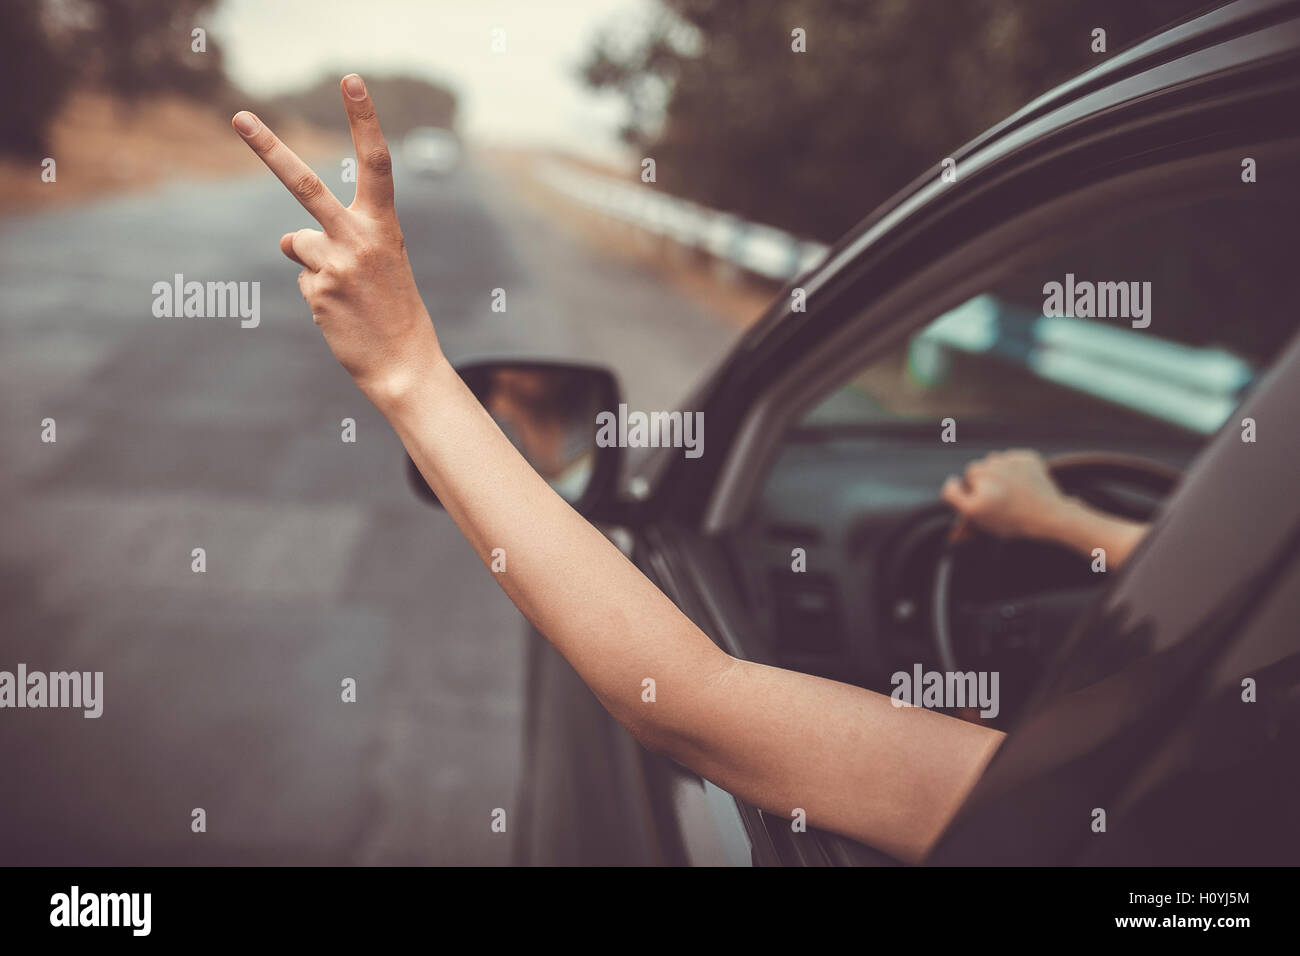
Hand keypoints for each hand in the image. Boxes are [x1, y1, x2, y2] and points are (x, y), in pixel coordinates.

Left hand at [231, 73, 441, 404]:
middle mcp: (359, 238)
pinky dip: (319, 292)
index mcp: (384, 225)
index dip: (364, 119)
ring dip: (316, 264)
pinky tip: (342, 312)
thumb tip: (288, 239)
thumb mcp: (375, 263)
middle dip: (269, 149)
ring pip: (300, 244)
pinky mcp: (316, 291)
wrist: (404, 363)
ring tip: (350, 293)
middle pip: (305, 185)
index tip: (351, 80)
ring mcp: (335, 265)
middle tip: (239, 117)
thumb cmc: (394, 308)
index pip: (376, 162)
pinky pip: (303, 277)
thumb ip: (335, 240)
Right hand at [940, 449, 1071, 540]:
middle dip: (982, 483)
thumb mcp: (979, 518)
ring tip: (1011, 492)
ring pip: (994, 463)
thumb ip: (957, 498)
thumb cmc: (1013, 521)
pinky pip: (1013, 460)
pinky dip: (1016, 470)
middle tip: (997, 499)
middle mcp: (990, 469)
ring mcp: (1010, 460)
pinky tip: (1023, 485)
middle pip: (975, 471)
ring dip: (998, 474)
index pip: (954, 485)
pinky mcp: (1028, 457)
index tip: (975, 502)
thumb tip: (951, 481)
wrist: (1051, 516)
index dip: (962, 496)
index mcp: (976, 483)